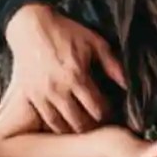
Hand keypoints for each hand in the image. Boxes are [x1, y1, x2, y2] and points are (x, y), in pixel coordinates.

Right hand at [8, 4, 124, 132]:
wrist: (30, 26)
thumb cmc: (65, 32)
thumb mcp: (94, 42)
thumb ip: (112, 64)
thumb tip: (128, 83)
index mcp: (76, 76)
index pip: (96, 108)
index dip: (106, 115)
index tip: (110, 113)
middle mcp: (58, 89)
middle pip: (79, 122)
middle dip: (92, 126)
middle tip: (98, 123)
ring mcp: (41, 94)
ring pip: (60, 126)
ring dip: (74, 130)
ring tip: (83, 126)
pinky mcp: (28, 95)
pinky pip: (44, 119)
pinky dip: (55, 126)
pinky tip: (64, 125)